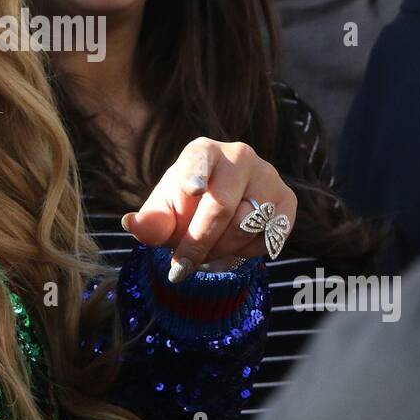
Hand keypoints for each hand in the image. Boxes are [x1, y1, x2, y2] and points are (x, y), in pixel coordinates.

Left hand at [123, 138, 297, 282]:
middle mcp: (239, 156)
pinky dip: (247, 251)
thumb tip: (131, 224)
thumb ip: (150, 222)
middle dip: (198, 243)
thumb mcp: (164, 214)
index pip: (199, 159)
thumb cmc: (185, 207)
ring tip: (207, 250)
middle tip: (180, 268)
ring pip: (247, 225)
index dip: (197, 173)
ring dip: (221, 250)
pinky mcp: (288, 200)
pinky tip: (235, 244)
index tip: (193, 189)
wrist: (222, 208)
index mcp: (202, 151)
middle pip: (221, 207)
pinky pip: (268, 237)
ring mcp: (268, 176)